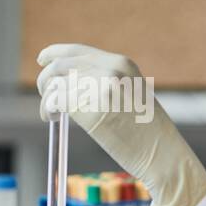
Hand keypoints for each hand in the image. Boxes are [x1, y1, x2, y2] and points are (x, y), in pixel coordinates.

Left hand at [35, 43, 205, 205]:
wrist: (164, 155)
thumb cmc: (148, 132)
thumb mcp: (132, 93)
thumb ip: (106, 81)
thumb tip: (72, 81)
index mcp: (122, 63)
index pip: (77, 50)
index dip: (54, 53)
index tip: (42, 60)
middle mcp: (111, 70)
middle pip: (60, 65)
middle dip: (46, 81)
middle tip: (46, 98)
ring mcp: (101, 89)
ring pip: (55, 83)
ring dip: (47, 99)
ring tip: (51, 115)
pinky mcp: (91, 110)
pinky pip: (55, 101)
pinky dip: (47, 109)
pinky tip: (52, 119)